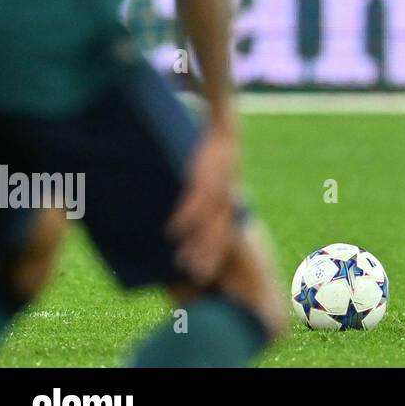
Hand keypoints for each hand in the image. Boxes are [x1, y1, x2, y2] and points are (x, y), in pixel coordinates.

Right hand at [167, 122, 238, 284]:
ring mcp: (221, 186)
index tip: (205, 274)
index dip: (216, 252)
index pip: (225, 231)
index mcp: (229, 198)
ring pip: (211, 220)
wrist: (224, 127)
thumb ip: (197, 200)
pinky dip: (188, 216)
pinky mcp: (208, 173)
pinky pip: (197, 199)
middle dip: (210, 255)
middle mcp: (229, 196)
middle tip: (197, 278)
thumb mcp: (206, 180)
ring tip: (183, 262)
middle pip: (221, 232)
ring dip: (199, 243)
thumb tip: (182, 218)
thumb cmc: (211, 155)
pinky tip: (175, 232)